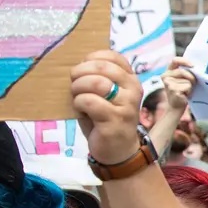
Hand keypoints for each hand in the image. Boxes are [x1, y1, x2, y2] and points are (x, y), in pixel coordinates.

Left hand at [71, 50, 145, 164]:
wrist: (118, 151)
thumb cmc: (107, 119)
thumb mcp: (106, 95)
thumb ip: (99, 78)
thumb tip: (78, 65)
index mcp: (131, 79)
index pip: (113, 56)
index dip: (92, 59)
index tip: (83, 70)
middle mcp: (133, 89)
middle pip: (102, 67)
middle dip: (80, 72)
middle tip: (74, 85)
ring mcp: (126, 105)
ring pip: (97, 82)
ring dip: (78, 88)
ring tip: (76, 97)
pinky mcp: (115, 119)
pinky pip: (90, 101)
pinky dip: (78, 103)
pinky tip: (80, 110)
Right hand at [160, 57, 196, 113]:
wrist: (177, 106)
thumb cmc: (183, 91)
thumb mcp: (184, 79)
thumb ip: (186, 71)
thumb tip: (196, 66)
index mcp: (168, 71)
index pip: (175, 60)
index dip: (184, 61)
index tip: (193, 65)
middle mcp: (165, 76)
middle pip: (184, 72)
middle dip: (192, 78)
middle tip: (191, 85)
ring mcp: (168, 83)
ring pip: (187, 80)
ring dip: (190, 86)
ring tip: (186, 91)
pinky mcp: (172, 89)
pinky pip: (187, 86)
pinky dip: (189, 91)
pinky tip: (185, 95)